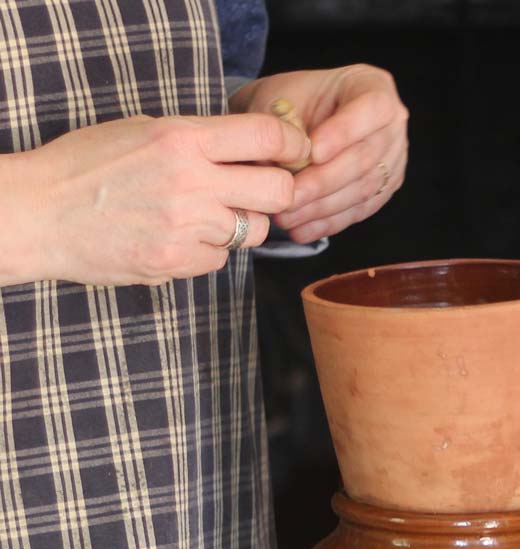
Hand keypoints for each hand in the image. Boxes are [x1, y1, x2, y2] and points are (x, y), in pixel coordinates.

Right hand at [0, 114, 305, 286]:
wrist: (40, 213)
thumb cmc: (88, 167)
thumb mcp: (143, 131)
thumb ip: (199, 139)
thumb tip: (252, 146)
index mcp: (182, 138)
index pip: (268, 138)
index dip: (293, 147)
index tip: (294, 154)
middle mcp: (192, 181)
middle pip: (280, 191)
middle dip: (277, 192)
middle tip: (258, 193)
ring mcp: (187, 225)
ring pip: (254, 230)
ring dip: (239, 224)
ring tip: (202, 215)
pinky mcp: (179, 261)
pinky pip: (221, 258)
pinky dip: (207, 250)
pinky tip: (177, 237)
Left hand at [234, 66, 407, 242]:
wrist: (297, 116)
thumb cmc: (290, 99)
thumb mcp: (280, 97)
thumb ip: (283, 124)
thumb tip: (283, 165)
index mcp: (373, 87)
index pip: (372, 109)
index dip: (345, 132)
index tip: (313, 151)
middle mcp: (393, 126)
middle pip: (366, 157)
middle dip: (325, 180)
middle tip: (290, 195)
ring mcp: (392, 161)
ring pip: (363, 189)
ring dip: (323, 207)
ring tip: (287, 216)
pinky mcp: (382, 190)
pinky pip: (360, 210)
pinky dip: (329, 222)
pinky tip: (301, 230)